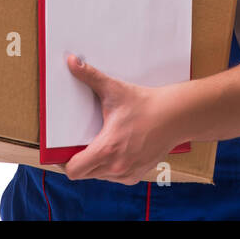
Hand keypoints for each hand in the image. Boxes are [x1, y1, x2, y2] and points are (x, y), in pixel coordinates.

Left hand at [62, 54, 186, 184]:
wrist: (175, 116)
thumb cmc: (146, 104)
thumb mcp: (115, 89)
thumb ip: (90, 76)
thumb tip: (72, 61)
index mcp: (107, 149)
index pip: (74, 170)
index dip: (65, 161)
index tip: (64, 150)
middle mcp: (116, 167)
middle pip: (84, 174)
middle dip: (80, 160)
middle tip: (82, 142)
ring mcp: (128, 173)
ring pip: (99, 176)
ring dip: (96, 164)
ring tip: (101, 143)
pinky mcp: (137, 175)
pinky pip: (114, 177)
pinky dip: (111, 167)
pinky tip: (116, 149)